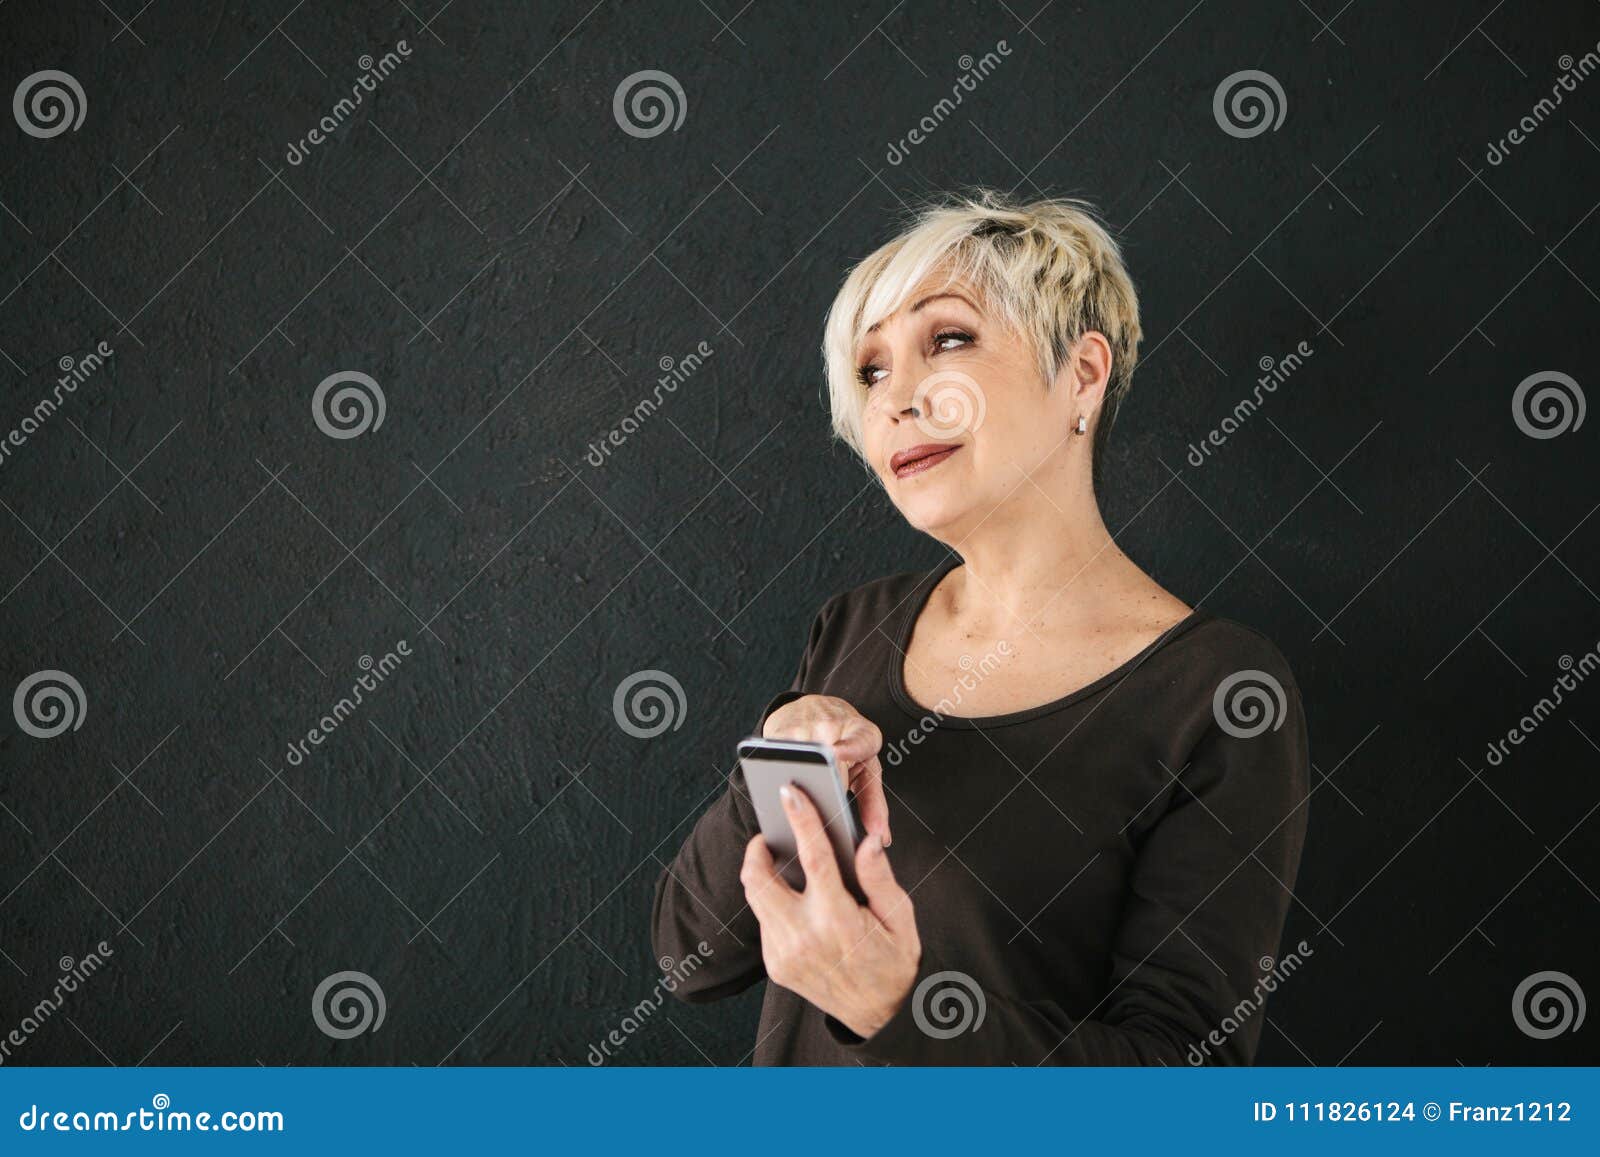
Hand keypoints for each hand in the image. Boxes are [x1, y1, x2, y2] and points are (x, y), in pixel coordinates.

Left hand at [740, 780, 919, 1038]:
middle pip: (759, 878)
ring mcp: (785, 954)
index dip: (801, 820)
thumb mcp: (900, 918)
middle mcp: (804, 937)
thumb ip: (879, 877)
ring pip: (755, 899)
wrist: (879, 1016)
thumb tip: (866, 840)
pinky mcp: (776, 966)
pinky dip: (772, 902)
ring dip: (761, 874)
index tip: (790, 792)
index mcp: (838, 919)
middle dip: (757, 849)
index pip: (813, 858)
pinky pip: (764, 922)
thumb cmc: (894, 960)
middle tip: (769, 834)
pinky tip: (791, 897)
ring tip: (777, 860)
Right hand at [763, 694, 891, 846]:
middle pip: (824, 765)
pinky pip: (778, 758)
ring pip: (798, 762)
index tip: (834, 753)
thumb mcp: (867, 767)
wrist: (817, 706)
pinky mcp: (780, 730)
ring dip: (800, 783)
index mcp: (864, 734)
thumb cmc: (846, 743)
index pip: (858, 742)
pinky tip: (782, 783)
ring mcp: (805, 725)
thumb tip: (881, 839)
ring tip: (802, 798)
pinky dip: (779, 774)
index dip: (847, 748)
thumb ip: (874, 803)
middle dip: (823, 790)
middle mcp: (834, 724)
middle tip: (822, 810)